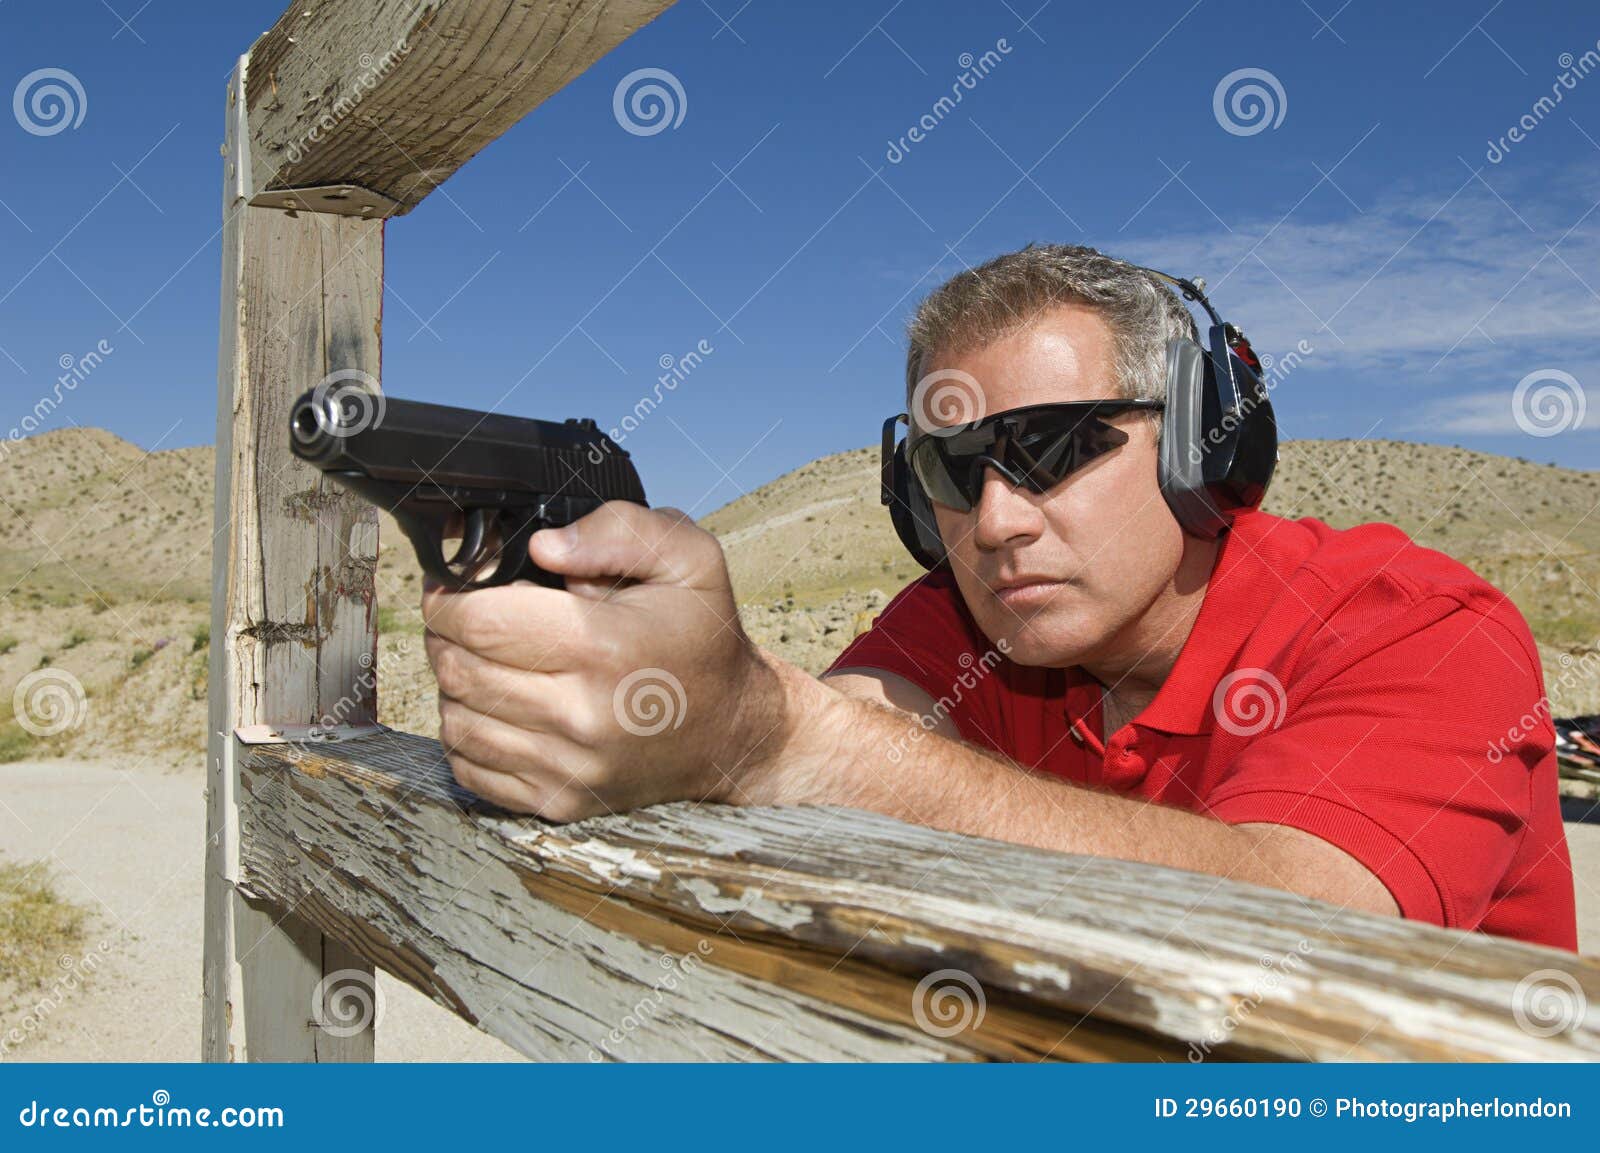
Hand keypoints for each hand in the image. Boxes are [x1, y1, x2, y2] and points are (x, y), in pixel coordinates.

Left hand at [420, 501, 789, 820]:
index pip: (479, 622)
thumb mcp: (688, 557)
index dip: (450, 596)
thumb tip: (543, 546)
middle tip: (468, 617)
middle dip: (447, 634)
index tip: (456, 587)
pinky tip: (498, 706)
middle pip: (457, 669)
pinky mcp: (558, 802)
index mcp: (605, 647)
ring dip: (455, 684)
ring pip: (455, 720)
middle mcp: (582, 715)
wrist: (732, 731)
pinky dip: (468, 732)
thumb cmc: (702, 638)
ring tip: (487, 660)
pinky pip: (471, 767)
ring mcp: (568, 767)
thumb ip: (618, 529)